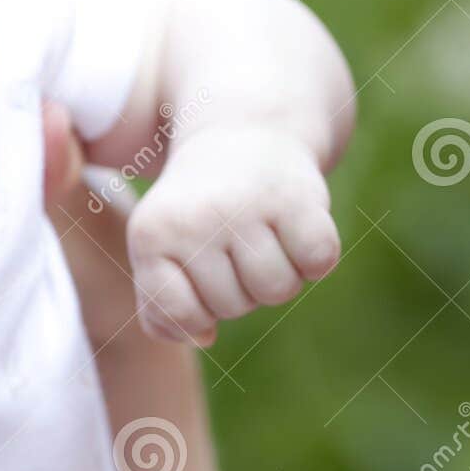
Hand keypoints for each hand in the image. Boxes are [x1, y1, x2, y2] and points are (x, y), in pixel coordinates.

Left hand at [124, 124, 339, 345]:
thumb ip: (162, 305)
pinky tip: (296, 229)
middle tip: (236, 249)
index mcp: (150, 235)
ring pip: (277, 291)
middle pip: (233, 307)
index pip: (182, 316)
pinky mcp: (296, 196)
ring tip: (264, 240)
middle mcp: (194, 219)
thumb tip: (202, 337)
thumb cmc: (196, 209)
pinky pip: (319, 263)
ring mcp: (245, 206)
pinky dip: (316, 258)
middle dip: (241, 291)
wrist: (243, 132)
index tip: (201, 283)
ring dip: (280, 278)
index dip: (200, 314)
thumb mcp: (160, 249)